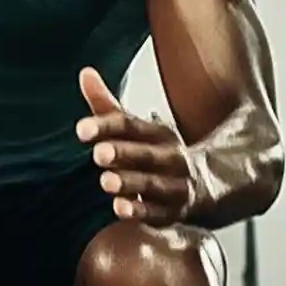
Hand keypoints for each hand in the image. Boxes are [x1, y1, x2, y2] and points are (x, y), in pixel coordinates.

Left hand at [75, 67, 194, 225]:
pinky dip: (140, 211)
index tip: (80, 130)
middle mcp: (171, 157)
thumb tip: (84, 72)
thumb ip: (107, 106)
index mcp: (158, 133)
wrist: (205, 184)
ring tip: (105, 182)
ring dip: (129, 183)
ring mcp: (175, 186)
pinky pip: (157, 213)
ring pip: (152, 184)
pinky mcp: (173, 212)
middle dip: (122, 153)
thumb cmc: (155, 152)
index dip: (106, 126)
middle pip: (145, 154)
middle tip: (97, 154)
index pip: (130, 126)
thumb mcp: (134, 129)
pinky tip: (120, 209)